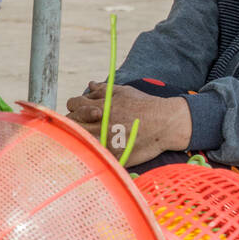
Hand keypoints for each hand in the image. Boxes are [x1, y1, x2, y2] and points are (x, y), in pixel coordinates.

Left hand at [65, 82, 190, 164]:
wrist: (165, 123)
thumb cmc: (145, 105)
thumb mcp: (125, 92)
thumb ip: (104, 89)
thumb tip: (90, 85)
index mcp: (101, 106)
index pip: (74, 105)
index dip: (74, 106)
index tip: (80, 109)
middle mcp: (100, 124)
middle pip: (73, 123)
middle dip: (75, 121)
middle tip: (85, 123)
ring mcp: (105, 140)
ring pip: (81, 139)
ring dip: (82, 136)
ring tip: (92, 134)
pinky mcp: (113, 154)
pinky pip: (95, 153)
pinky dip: (94, 149)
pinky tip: (99, 146)